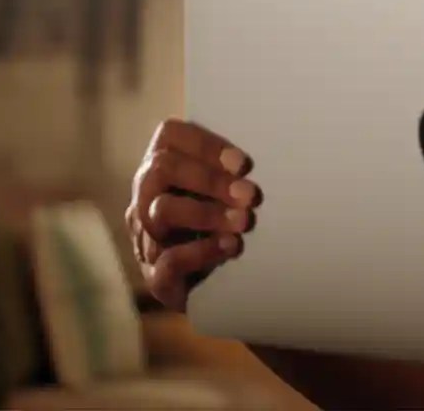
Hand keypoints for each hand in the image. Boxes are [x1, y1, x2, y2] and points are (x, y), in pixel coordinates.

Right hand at [125, 119, 261, 311]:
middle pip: (162, 169)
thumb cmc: (234, 221)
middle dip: (211, 179)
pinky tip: (231, 246)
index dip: (206, 145)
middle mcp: (148, 196)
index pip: (169, 135)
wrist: (228, 288)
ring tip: (245, 221)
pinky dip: (203, 251)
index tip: (245, 164)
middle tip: (252, 195)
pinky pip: (168, 260)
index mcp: (165, 166)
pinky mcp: (157, 277)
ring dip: (208, 213)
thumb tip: (276, 141)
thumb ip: (238, 168)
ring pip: (162, 211)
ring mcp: (147, 237)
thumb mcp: (235, 190)